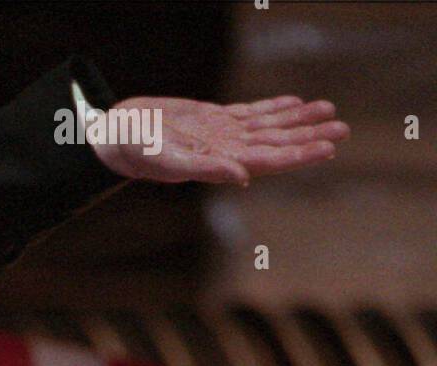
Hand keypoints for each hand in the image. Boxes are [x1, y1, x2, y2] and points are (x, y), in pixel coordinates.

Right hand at [91, 94, 348, 186]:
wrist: (111, 136)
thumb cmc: (132, 151)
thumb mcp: (165, 159)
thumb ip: (204, 169)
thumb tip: (244, 176)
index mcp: (218, 162)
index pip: (268, 159)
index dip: (298, 154)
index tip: (326, 148)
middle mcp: (224, 151)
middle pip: (275, 143)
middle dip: (307, 137)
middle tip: (341, 129)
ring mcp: (218, 134)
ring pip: (267, 127)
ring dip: (298, 121)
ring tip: (328, 112)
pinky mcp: (210, 119)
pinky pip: (249, 113)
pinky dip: (273, 108)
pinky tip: (293, 103)